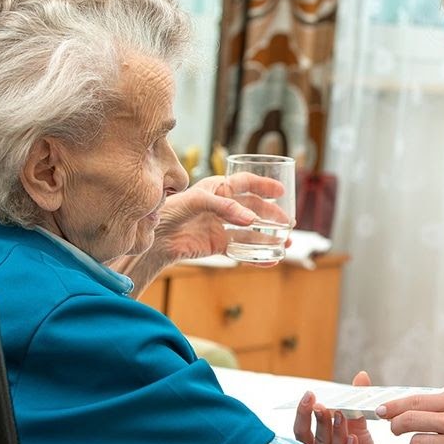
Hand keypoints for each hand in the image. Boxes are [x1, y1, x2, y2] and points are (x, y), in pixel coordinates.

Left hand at [149, 172, 285, 266]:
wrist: (154, 238)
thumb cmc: (171, 211)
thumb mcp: (197, 201)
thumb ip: (225, 208)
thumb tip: (252, 220)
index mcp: (217, 188)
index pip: (245, 183)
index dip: (264, 186)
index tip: (281, 191)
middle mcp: (222, 206)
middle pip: (254, 209)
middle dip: (272, 216)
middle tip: (289, 223)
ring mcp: (221, 226)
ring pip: (251, 232)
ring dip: (269, 237)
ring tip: (286, 243)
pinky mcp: (217, 245)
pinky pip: (241, 250)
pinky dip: (256, 256)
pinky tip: (270, 260)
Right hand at [293, 371, 385, 443]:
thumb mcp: (358, 423)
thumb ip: (356, 402)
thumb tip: (362, 375)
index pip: (301, 430)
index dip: (303, 413)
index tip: (310, 395)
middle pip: (309, 442)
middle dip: (317, 421)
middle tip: (321, 405)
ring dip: (333, 432)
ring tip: (341, 415)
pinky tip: (353, 438)